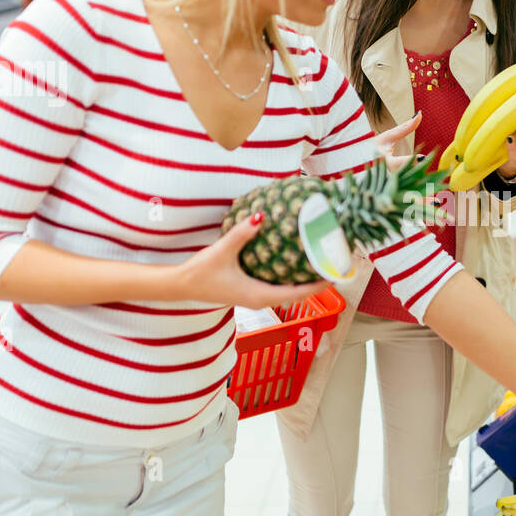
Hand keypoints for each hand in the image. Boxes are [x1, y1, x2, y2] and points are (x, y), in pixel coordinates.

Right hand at [176, 213, 332, 307]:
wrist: (181, 286)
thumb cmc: (200, 272)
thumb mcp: (222, 251)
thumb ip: (241, 234)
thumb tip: (261, 215)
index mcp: (258, 295)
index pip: (297, 293)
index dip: (317, 285)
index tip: (334, 275)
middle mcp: (260, 300)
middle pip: (296, 295)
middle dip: (315, 283)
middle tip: (331, 266)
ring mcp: (255, 298)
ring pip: (287, 293)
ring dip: (304, 282)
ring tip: (318, 265)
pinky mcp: (249, 293)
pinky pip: (277, 289)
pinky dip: (290, 280)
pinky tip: (293, 264)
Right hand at [376, 110, 452, 225]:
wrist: (346, 166)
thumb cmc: (367, 149)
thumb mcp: (385, 138)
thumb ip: (404, 128)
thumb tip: (420, 113)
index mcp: (386, 164)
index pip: (403, 163)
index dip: (414, 161)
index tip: (425, 158)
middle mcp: (386, 180)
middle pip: (410, 186)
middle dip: (426, 188)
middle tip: (442, 189)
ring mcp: (385, 191)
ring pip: (407, 199)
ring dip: (422, 202)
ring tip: (438, 203)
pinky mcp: (385, 199)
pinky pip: (403, 207)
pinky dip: (416, 210)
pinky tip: (428, 210)